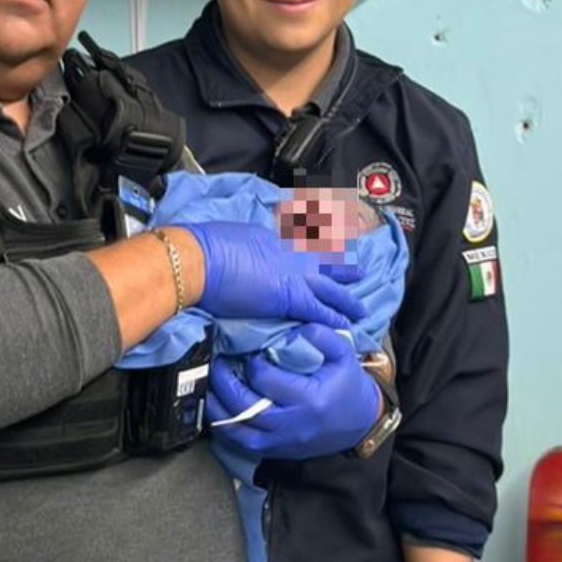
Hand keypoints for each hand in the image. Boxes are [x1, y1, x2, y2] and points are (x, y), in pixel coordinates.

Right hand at [182, 222, 367, 326]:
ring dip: (346, 297)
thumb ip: (246, 249)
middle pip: (324, 259)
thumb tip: (245, 257)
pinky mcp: (289, 296)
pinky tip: (345, 323)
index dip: (318, 247)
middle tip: (360, 272)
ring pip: (329, 286)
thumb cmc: (204, 252)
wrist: (200, 261)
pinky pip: (319, 308)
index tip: (330, 248)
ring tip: (360, 307)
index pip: (301, 242)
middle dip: (342, 268)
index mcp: (272, 238)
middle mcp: (288, 253)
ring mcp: (292, 273)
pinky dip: (334, 316)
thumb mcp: (231, 240)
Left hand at [207, 324, 379, 458]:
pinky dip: (222, 423)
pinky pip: (238, 441)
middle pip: (244, 404)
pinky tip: (216, 405)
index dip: (251, 362)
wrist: (359, 424)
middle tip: (217, 361)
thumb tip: (293, 327)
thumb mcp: (344, 355)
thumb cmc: (348, 386)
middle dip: (224, 380)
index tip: (249, 351)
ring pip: (235, 427)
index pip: (266, 379)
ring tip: (211, 381)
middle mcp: (291, 424)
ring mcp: (279, 441)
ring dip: (216, 404)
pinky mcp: (273, 451)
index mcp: (309, 400)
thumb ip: (321, 336)